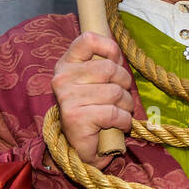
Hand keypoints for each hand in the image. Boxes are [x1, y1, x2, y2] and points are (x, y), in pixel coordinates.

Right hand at [51, 30, 134, 169]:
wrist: (82, 149)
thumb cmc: (93, 111)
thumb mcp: (96, 82)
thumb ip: (104, 63)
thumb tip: (118, 49)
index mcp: (66, 64)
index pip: (88, 39)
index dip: (110, 48)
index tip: (116, 63)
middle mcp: (62, 79)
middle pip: (109, 68)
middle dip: (125, 85)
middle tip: (121, 98)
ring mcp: (67, 98)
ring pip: (115, 92)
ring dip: (126, 106)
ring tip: (120, 113)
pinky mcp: (76, 118)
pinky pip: (113, 112)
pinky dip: (123, 121)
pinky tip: (118, 125)